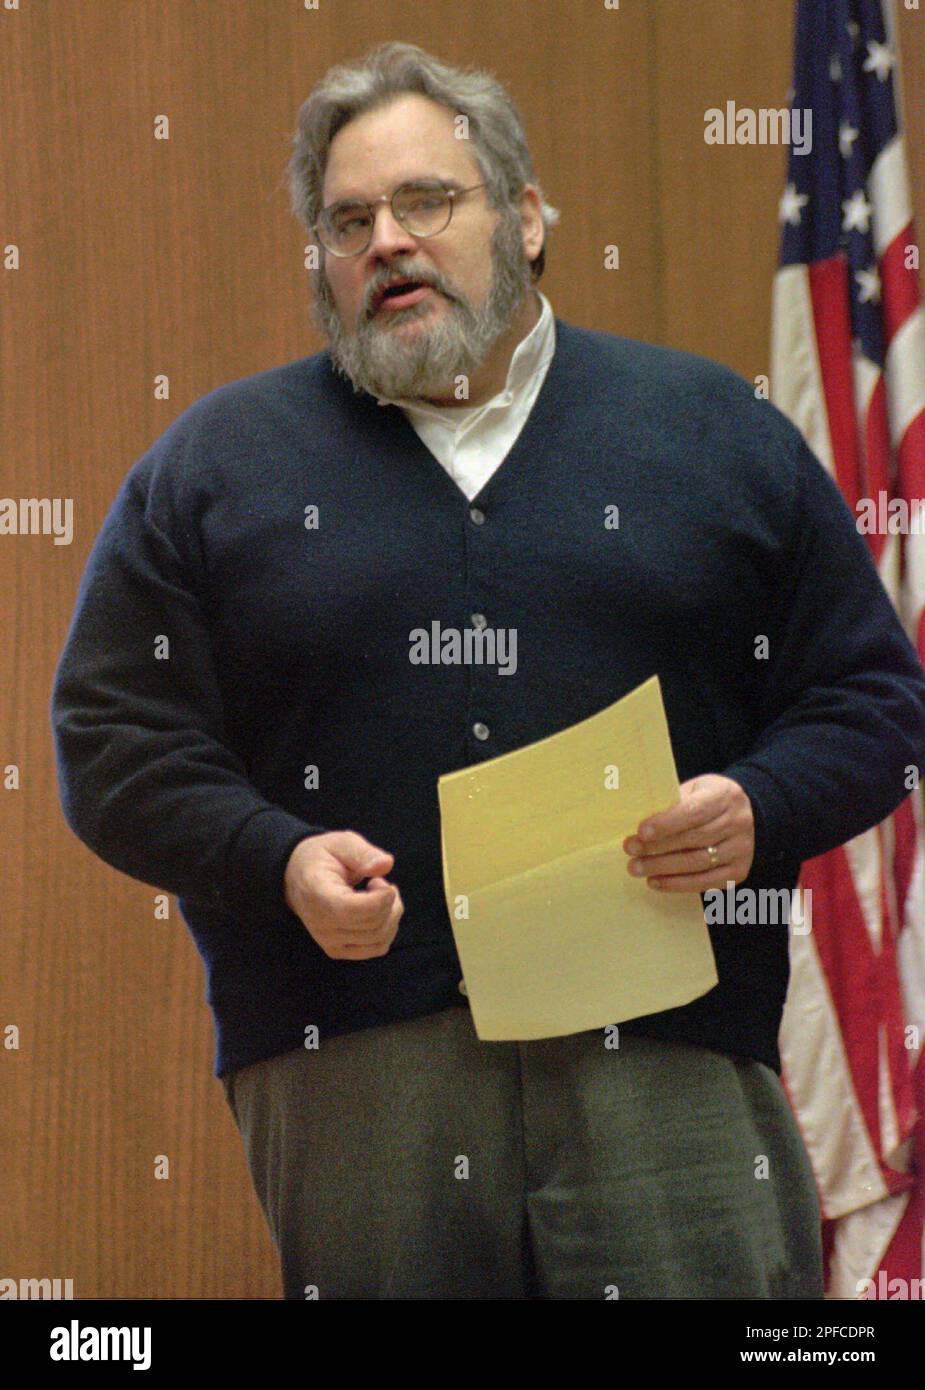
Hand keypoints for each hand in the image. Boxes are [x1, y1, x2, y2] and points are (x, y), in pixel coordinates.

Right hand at [284, 831, 403, 958]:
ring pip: (379, 939)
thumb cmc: (322, 858)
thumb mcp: (341, 843)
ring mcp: (328, 942)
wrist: (298, 878)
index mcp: (317, 894)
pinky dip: (387, 929)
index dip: (380, 897)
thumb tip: (386, 865)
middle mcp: (320, 925)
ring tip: (380, 895)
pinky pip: (376, 948)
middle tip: (379, 882)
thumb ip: (363, 853)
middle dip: (389, 901)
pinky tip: (378, 911)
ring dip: (392, 915)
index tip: (380, 879)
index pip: (354, 910)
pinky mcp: (337, 950)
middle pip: (372, 925)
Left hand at [621, 774, 754, 891]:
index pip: (694, 811)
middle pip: (694, 839)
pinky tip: (656, 881)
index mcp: (724, 796)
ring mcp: (741, 849)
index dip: (666, 823)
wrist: (748, 814)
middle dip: (658, 847)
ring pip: (698, 862)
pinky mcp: (738, 871)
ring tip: (636, 868)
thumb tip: (639, 826)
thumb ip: (672, 803)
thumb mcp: (694, 790)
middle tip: (630, 850)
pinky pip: (706, 882)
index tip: (641, 832)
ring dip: (663, 868)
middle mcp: (738, 822)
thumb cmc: (708, 800)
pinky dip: (678, 884)